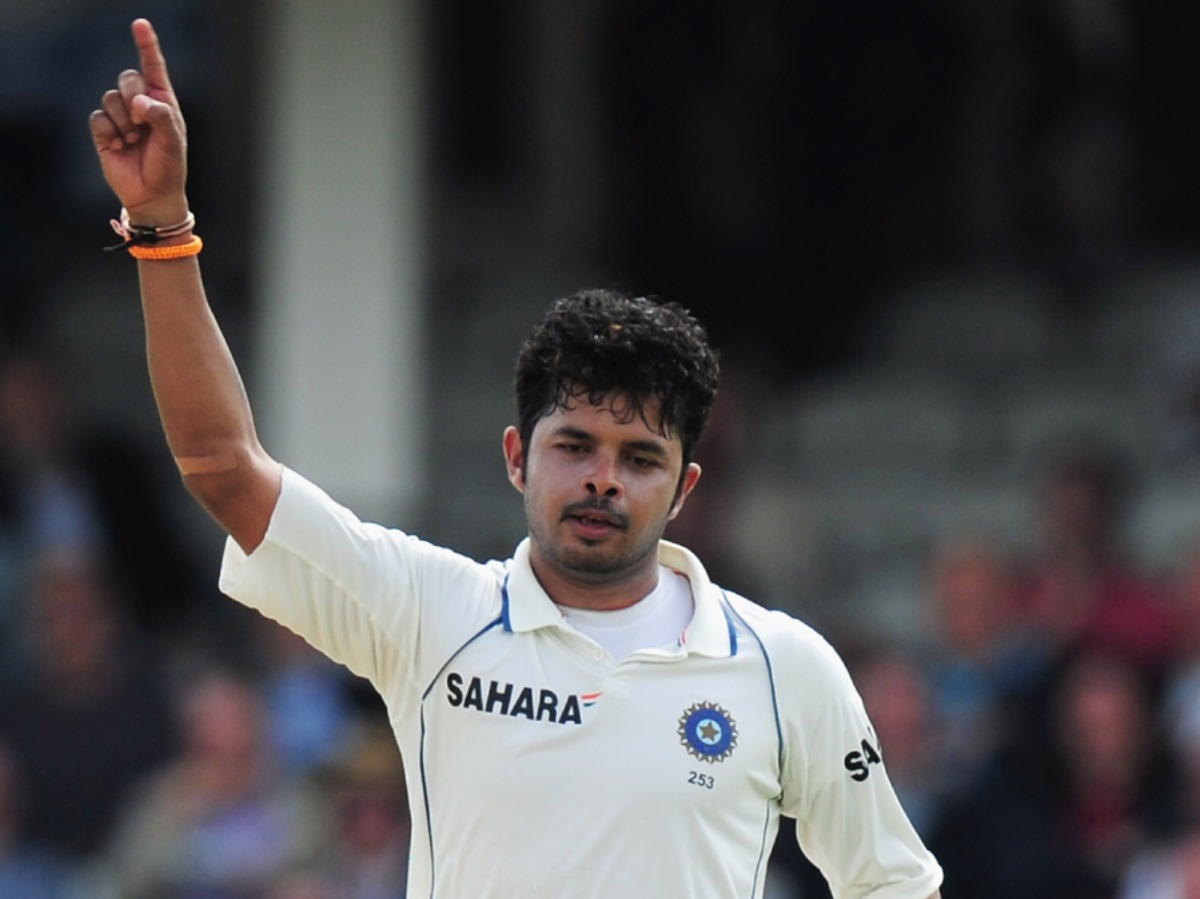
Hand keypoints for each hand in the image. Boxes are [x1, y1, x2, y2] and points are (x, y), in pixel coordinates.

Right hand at [89, 18, 188, 224]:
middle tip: (143, 120)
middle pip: (127, 78)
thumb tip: (141, 101)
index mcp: (162, 101)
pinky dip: (109, 132)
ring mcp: (121, 117)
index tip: (140, 24)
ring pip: (110, 98)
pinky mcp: (104, 131)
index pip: (153, 67)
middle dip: (133, 95)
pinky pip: (98, 118)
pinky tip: (119, 146)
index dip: (146, 45)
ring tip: (134, 140)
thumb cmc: (169, 167)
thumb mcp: (173, 141)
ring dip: (123, 120)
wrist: (152, 195)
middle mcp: (140, 104)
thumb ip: (161, 117)